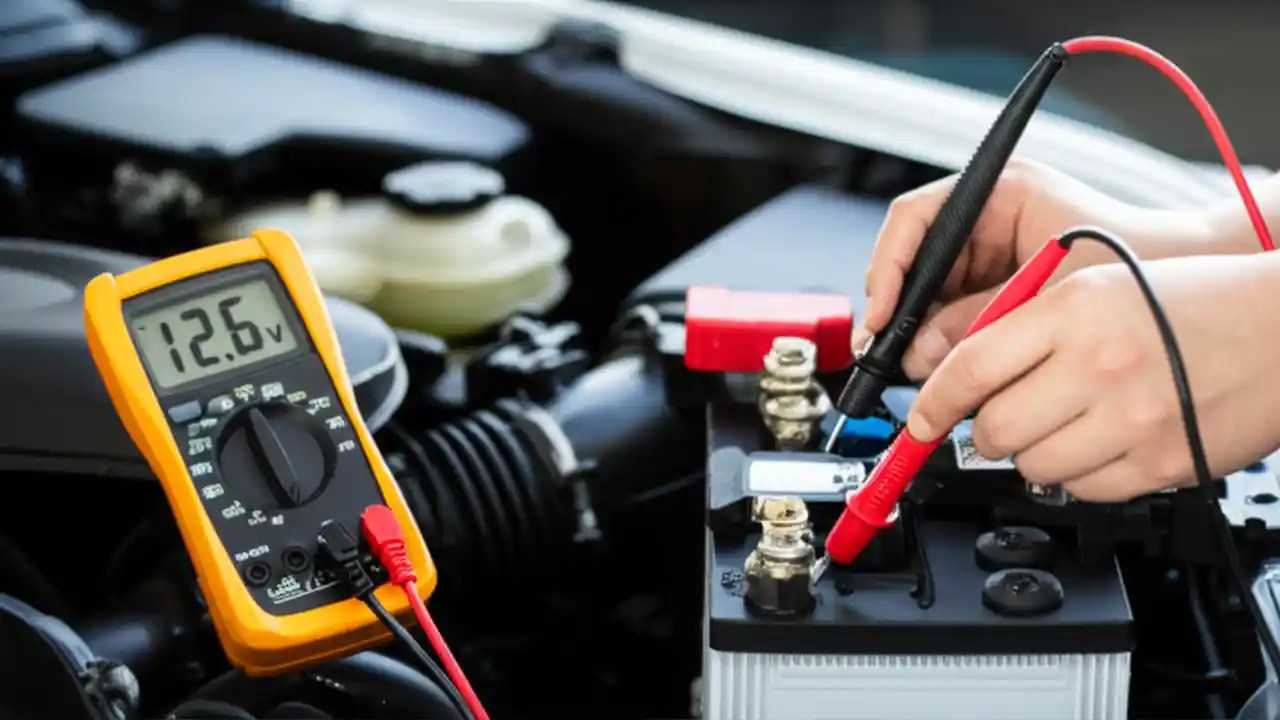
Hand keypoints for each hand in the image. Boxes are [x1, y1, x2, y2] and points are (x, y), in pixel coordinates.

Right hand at [857, 158, 1220, 378]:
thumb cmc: (1136, 261)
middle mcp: (984, 218)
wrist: (1182, 277)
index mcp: (999, 191)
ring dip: (920, 333)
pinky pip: (949, 315)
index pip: (916, 218)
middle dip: (899, 311)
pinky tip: (947, 368)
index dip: (889, 266)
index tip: (882, 313)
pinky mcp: (991, 287)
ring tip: (925, 370)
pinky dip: (945, 343)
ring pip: (925, 294)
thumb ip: (982, 320)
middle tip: (891, 355)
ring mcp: (986, 252)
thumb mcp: (1049, 292)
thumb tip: (924, 353)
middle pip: (913, 262)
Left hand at [906, 253, 1279, 501]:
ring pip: (1033, 467)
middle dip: (985, 430)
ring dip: (1033, 453)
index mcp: (1075, 312)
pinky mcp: (1160, 464)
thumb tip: (961, 375)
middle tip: (1003, 416)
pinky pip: (1083, 490)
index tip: (919, 419)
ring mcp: (1132, 421)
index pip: (970, 368)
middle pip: (994, 429)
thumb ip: (1026, 325)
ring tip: (1067, 421)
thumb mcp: (1099, 283)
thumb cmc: (1196, 301)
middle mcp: (1099, 366)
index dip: (932, 402)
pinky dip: (1079, 474)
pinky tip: (1103, 439)